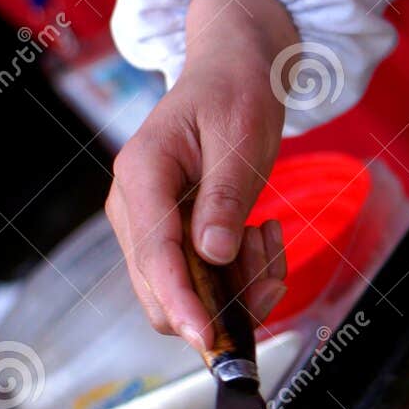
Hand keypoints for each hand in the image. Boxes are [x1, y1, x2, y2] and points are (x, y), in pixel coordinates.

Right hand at [107, 0, 295, 349]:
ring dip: (239, 284)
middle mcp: (134, 208)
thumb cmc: (236, 94)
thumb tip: (213, 255)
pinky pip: (202, 279)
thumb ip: (225, 196)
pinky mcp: (173, 236)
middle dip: (222, 299)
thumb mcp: (241, 137)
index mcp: (142, 176)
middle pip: (161, 290)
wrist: (233, 73)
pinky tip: (264, 238)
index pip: (154, 256)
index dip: (182, 302)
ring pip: (184, 292)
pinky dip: (240, 274)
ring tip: (272, 236)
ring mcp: (150, 225)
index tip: (209, 335)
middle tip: (273, 267)